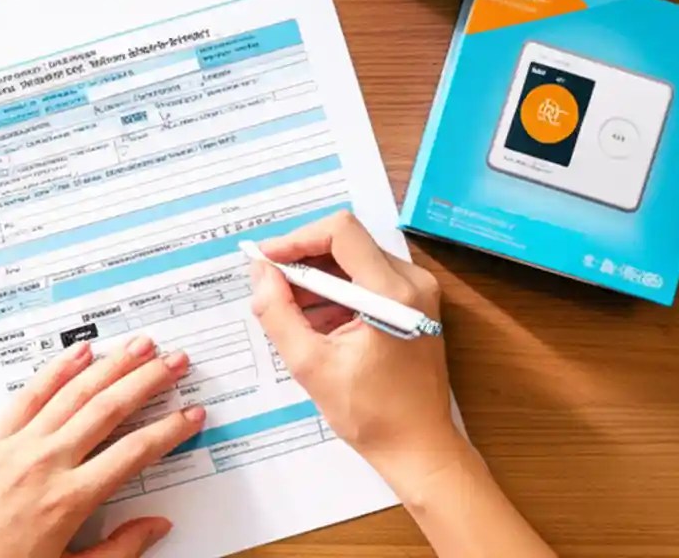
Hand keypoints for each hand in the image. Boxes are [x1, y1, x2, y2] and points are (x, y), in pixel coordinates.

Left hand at [0, 336, 204, 557]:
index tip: (192, 413)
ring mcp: (19, 447)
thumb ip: (118, 550)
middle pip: (109, 409)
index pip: (134, 453)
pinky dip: (56, 370)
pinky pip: (30, 395)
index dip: (170, 430)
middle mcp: (47, 464)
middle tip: (176, 361)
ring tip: (139, 345)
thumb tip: (156, 526)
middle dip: (148, 381)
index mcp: (70, 501)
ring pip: (74, 393)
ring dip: (111, 365)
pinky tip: (78, 353)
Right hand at [248, 211, 462, 495]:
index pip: (340, 232)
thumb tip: (260, 273)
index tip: (265, 260)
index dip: (296, 239)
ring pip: (355, 259)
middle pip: (347, 242)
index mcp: (393, 293)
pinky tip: (315, 320)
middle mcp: (413, 282)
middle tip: (270, 285)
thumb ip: (278, 313)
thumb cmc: (371, 414)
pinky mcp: (414, 303)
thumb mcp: (311, 365)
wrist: (418, 446)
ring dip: (317, 277)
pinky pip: (368, 279)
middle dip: (303, 259)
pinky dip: (336, 291)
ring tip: (288, 309)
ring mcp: (418, 291)